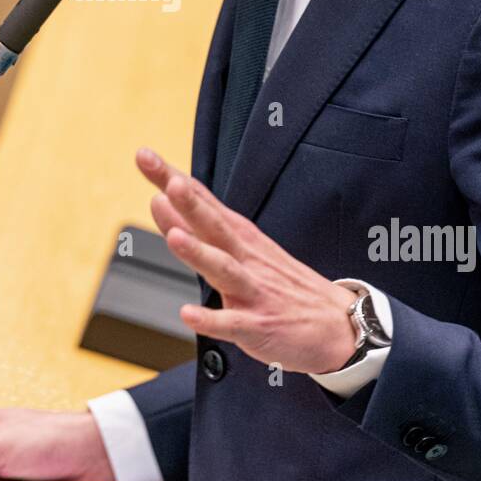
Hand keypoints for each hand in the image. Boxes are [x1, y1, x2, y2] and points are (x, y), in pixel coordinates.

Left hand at [136, 146, 356, 375]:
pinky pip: (231, 323)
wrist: (335, 324)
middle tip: (170, 184)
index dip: (171, 179)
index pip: (201, 200)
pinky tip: (188, 314)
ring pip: (222, 268)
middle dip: (191, 204)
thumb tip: (159, 198)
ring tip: (175, 237)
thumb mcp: (241, 246)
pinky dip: (210, 319)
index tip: (145, 156)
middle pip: (214, 226)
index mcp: (238, 235)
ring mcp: (252, 289)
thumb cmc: (280, 282)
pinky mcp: (257, 324)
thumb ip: (197, 225)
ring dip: (199, 252)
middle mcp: (244, 257)